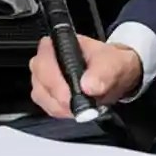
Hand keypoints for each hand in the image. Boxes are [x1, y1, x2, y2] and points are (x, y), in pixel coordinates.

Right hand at [28, 34, 143, 117]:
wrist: (115, 75)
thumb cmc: (111, 64)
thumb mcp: (114, 64)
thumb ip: (103, 73)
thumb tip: (89, 86)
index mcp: (58, 44)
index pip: (44, 62)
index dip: (56, 81)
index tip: (73, 95)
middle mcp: (45, 59)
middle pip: (40, 81)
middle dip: (61, 97)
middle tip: (82, 104)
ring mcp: (42, 77)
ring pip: (42, 96)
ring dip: (63, 106)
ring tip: (83, 105)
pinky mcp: (46, 94)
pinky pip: (47, 107)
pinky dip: (63, 111)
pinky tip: (77, 108)